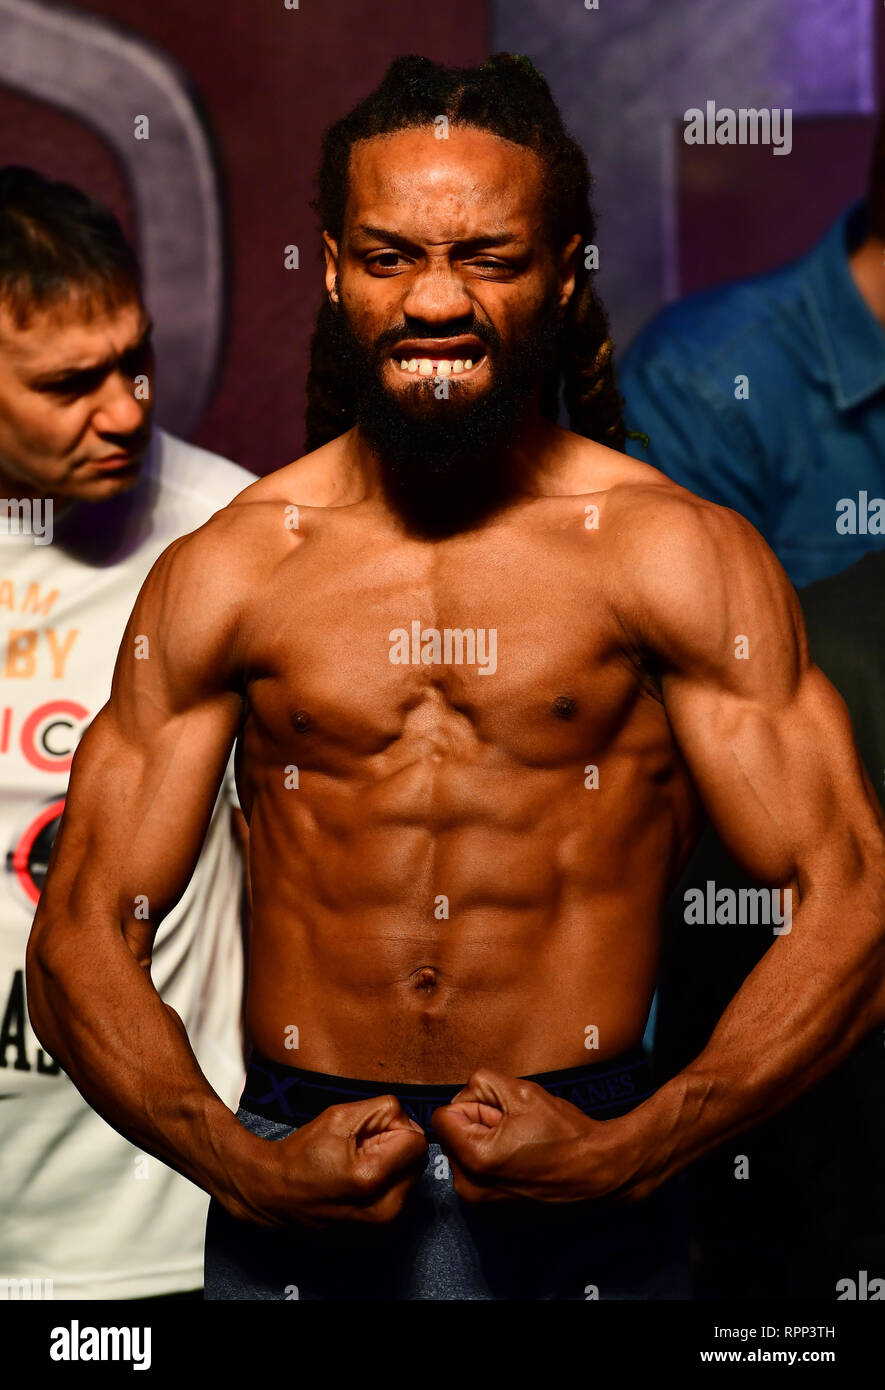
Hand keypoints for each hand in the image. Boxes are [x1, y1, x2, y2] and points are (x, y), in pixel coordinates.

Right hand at [229, 1094, 428, 1227]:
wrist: (273, 1195)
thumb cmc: (301, 1155)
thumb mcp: (340, 1116)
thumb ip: (384, 1110)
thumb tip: (408, 1120)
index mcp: (371, 1180)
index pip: (416, 1141)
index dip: (394, 1128)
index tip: (368, 1133)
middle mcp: (384, 1211)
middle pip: (417, 1161)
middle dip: (396, 1147)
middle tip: (362, 1148)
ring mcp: (383, 1228)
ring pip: (410, 1178)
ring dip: (392, 1165)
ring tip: (358, 1166)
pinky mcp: (380, 1235)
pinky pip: (400, 1196)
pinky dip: (386, 1184)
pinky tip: (360, 1183)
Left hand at [432, 1069, 626, 1203]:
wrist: (599, 1172)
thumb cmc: (565, 1133)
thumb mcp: (521, 1091)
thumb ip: (480, 1083)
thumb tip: (462, 1095)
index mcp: (474, 1159)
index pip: (443, 1116)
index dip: (472, 1106)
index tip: (500, 1114)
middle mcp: (470, 1188)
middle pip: (452, 1136)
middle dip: (477, 1125)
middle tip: (515, 1129)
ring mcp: (481, 1204)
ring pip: (464, 1153)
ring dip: (485, 1142)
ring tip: (521, 1145)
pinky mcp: (493, 1211)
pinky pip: (477, 1173)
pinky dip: (493, 1162)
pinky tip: (521, 1160)